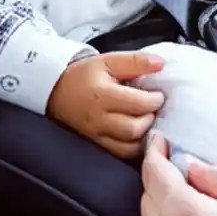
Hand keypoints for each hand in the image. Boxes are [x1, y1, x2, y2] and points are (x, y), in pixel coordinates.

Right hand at [48, 52, 165, 158]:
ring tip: (145, 121)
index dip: (155, 100)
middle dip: (150, 118)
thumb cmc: (84, 75)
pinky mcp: (95, 145)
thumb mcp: (108, 61)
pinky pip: (119, 154)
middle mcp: (98, 118)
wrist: (55, 92)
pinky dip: (132, 148)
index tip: (158, 95)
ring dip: (143, 135)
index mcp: (102, 94)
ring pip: (128, 146)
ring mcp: (95, 135)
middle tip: (152, 109)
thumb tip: (161, 63)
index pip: (138, 103)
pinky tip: (137, 136)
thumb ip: (136, 61)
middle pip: (134, 128)